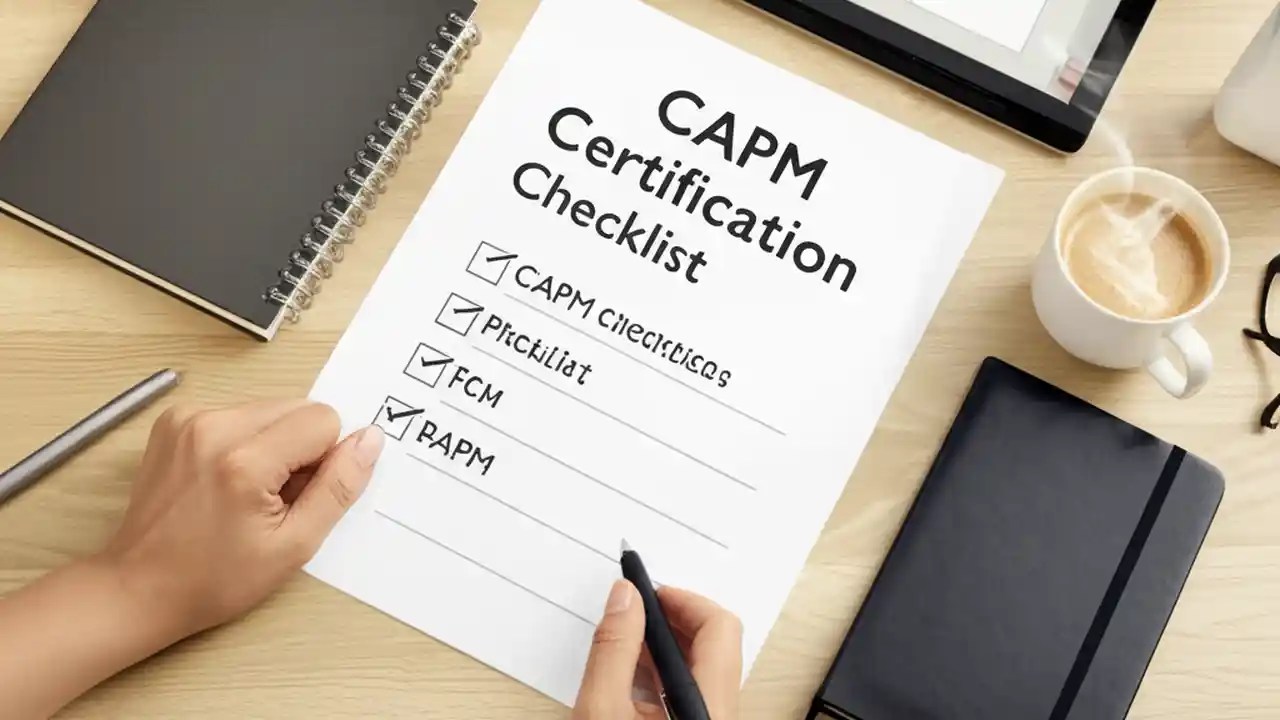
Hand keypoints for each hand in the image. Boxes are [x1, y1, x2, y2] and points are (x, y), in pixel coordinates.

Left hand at [0, 399, 382, 718]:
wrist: (139, 588)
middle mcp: (214, 426)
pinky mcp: (174, 420)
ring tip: (246, 493)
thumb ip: (338, 487)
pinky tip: (225, 481)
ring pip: (270, 409)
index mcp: (246, 459)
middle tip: (274, 498)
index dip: (325, 460)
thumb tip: (370, 440)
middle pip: (297, 407)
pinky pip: (237, 413)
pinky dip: (244, 441)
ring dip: (274, 444)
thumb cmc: (214, 579)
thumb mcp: (294, 546)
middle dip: (300, 449)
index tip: (298, 497)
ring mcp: (188, 419)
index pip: (323, 419)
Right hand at [573, 580, 742, 719]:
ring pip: (707, 668)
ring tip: (631, 640)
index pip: (720, 628)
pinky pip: (696, 689)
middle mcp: (722, 713)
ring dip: (672, 646)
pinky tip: (636, 677)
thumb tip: (625, 597)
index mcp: (708, 705)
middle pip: (719, 644)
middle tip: (637, 610)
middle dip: (677, 619)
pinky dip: (669, 672)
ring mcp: (711, 719)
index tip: (650, 594)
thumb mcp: (601, 710)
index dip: (684, 601)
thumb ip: (613, 651)